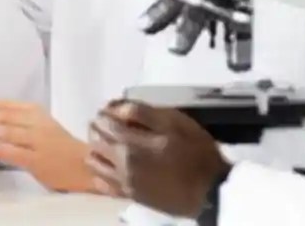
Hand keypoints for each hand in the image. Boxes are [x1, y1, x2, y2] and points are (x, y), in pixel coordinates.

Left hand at [0, 100, 93, 192]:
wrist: (84, 164)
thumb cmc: (56, 144)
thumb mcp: (36, 125)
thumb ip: (12, 121)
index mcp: (33, 110)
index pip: (3, 103)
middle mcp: (36, 121)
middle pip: (3, 115)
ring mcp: (38, 140)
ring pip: (8, 131)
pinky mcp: (38, 160)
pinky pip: (14, 152)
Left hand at [87, 101, 229, 217]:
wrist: (210, 191)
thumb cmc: (197, 153)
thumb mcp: (176, 123)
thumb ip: (144, 113)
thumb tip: (119, 108)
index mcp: (131, 144)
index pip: (104, 123)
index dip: (104, 112)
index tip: (110, 107)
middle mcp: (121, 165)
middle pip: (95, 141)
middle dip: (97, 127)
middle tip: (107, 121)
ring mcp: (124, 183)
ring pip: (94, 163)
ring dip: (96, 148)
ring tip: (109, 142)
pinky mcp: (130, 196)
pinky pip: (102, 185)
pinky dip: (100, 172)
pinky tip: (110, 165)